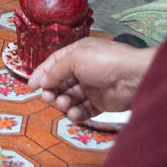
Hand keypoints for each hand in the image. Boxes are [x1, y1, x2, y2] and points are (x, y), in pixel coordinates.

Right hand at [28, 38, 155, 123]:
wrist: (134, 78)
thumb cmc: (106, 61)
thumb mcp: (75, 58)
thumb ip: (56, 70)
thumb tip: (44, 81)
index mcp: (79, 53)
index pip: (55, 63)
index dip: (42, 74)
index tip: (31, 86)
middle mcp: (85, 69)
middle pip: (61, 81)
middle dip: (52, 90)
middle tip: (48, 97)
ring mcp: (93, 87)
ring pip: (70, 97)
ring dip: (63, 102)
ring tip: (64, 103)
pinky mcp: (101, 103)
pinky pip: (83, 110)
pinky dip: (76, 113)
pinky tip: (74, 113)